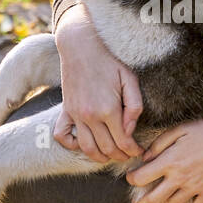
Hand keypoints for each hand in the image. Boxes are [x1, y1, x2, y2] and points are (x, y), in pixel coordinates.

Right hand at [54, 5, 143, 162]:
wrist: (81, 45)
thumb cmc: (109, 59)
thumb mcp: (130, 79)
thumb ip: (134, 106)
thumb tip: (130, 130)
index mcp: (108, 109)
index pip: (123, 142)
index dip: (134, 151)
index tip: (140, 151)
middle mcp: (90, 116)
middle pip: (107, 149)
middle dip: (120, 156)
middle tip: (129, 155)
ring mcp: (75, 115)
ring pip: (87, 148)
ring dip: (100, 157)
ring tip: (111, 155)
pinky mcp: (66, 110)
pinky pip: (63, 136)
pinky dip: (72, 145)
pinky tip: (84, 143)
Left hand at [125, 115, 202, 202]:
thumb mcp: (182, 129)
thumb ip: (160, 143)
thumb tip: (146, 157)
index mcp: (170, 161)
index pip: (141, 177)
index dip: (132, 178)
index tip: (132, 177)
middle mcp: (179, 178)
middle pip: (152, 198)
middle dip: (141, 201)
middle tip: (138, 200)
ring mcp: (195, 188)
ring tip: (158, 202)